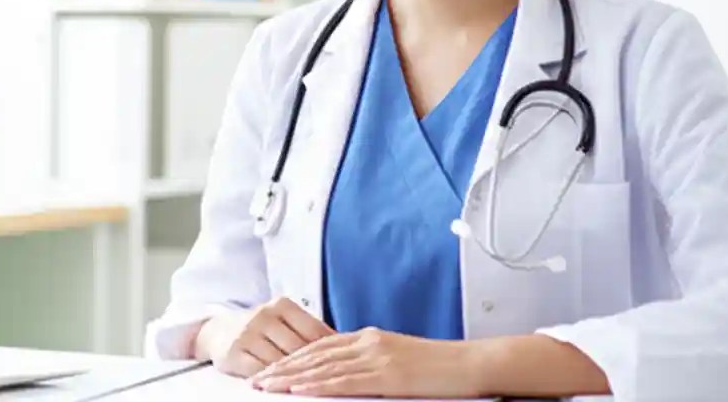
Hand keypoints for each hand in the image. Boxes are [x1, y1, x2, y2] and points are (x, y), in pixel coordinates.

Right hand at [194, 298, 334, 377]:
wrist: (218, 330)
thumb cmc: (260, 327)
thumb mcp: (283, 319)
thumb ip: (308, 329)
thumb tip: (344, 343)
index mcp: (281, 305)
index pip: (313, 330)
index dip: (331, 349)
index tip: (346, 363)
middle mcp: (263, 316)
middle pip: (299, 348)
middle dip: (315, 366)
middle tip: (333, 379)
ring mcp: (247, 334)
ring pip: (281, 362)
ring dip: (297, 376)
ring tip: (312, 385)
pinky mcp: (234, 353)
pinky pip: (261, 371)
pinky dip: (275, 381)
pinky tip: (285, 387)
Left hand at [249, 326, 480, 397]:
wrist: (470, 363)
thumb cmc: (439, 366)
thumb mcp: (398, 358)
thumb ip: (370, 362)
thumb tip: (347, 374)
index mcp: (368, 337)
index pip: (319, 346)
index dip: (292, 358)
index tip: (271, 369)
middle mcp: (367, 343)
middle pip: (314, 354)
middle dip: (282, 367)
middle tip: (257, 379)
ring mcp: (376, 357)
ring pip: (322, 367)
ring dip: (291, 378)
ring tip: (267, 386)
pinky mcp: (386, 375)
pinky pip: (344, 381)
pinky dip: (317, 385)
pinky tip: (298, 390)